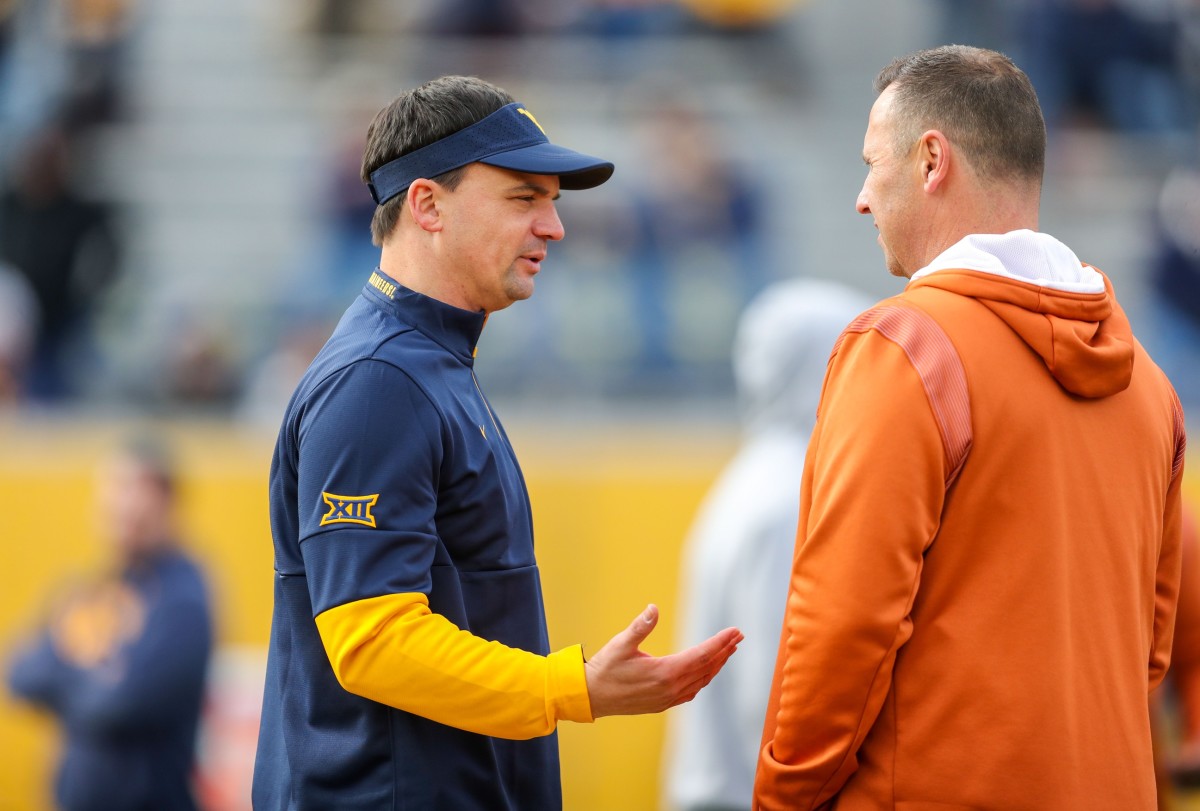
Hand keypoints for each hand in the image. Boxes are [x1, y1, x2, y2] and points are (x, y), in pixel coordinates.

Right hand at [584, 604, 741, 718]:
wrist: (591, 696)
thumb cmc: (605, 669)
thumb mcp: (620, 644)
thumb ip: (639, 627)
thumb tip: (653, 608)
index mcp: (664, 673)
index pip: (701, 656)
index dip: (720, 643)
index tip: (734, 632)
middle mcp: (670, 688)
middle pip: (706, 668)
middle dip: (724, 652)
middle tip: (738, 637)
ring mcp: (667, 699)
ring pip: (701, 681)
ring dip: (716, 665)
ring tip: (727, 651)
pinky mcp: (662, 703)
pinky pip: (691, 691)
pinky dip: (703, 679)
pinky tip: (706, 672)